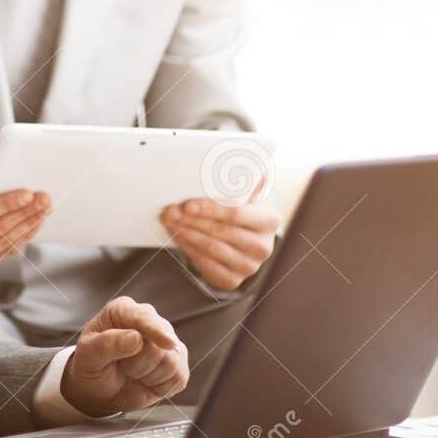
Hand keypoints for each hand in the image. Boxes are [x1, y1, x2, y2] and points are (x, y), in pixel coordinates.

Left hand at [60, 296, 188, 416]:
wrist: (101, 390)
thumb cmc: (92, 366)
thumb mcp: (89, 355)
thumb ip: (108, 344)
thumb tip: (137, 337)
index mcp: (123, 310)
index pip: (144, 317)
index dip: (156, 330)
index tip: (167, 343)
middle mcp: (148, 319)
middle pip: (160, 343)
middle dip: (138, 364)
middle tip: (120, 366)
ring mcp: (166, 340)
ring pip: (171, 361)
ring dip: (148, 375)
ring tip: (131, 372)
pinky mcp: (178, 361)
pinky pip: (179, 377)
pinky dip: (160, 386)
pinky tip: (145, 380)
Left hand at [161, 187, 279, 290]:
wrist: (243, 240)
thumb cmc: (240, 211)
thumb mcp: (245, 194)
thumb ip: (244, 179)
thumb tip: (243, 157)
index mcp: (269, 221)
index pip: (237, 215)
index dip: (210, 209)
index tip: (187, 204)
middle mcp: (263, 246)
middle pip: (220, 232)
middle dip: (191, 221)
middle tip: (169, 211)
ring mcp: (249, 266)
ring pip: (210, 248)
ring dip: (185, 233)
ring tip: (168, 221)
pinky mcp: (233, 280)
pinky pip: (205, 264)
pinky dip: (187, 248)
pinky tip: (176, 235)